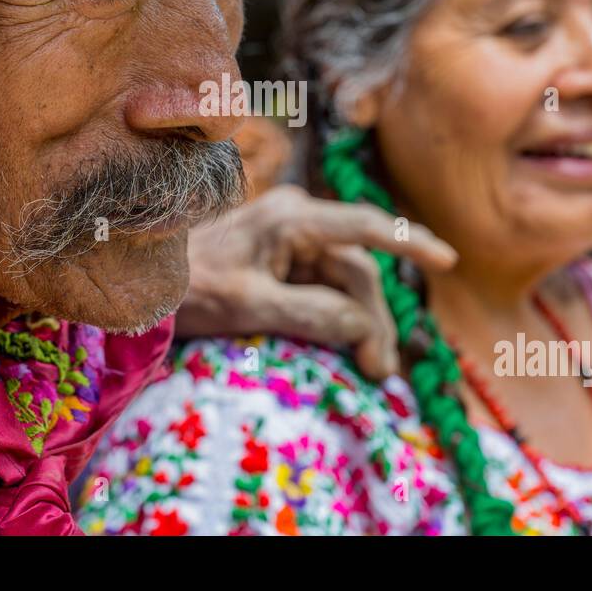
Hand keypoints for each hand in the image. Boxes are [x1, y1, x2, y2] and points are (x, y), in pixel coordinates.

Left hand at [177, 184, 456, 379]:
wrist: (143, 285)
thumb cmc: (190, 289)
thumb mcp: (249, 306)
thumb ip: (312, 313)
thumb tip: (365, 327)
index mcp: (290, 219)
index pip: (364, 227)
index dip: (409, 242)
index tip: (448, 260)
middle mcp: (296, 220)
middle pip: (355, 269)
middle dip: (373, 319)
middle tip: (379, 371)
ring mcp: (289, 238)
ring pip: (343, 281)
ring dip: (358, 322)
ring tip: (370, 368)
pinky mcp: (281, 259)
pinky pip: (322, 287)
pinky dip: (337, 316)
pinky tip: (347, 345)